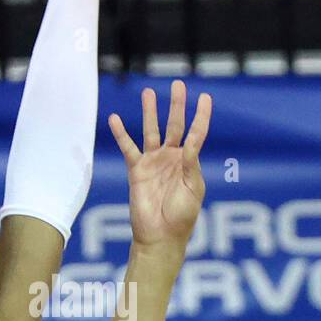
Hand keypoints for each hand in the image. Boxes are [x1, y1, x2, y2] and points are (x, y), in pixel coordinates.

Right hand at [109, 81, 210, 247]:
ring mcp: (153, 163)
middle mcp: (171, 158)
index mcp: (189, 162)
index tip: (205, 97)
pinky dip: (121, 134)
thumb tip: (191, 143)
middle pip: (174, 125)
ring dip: (150, 112)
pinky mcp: (136, 170)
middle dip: (176, 104)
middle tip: (178, 84)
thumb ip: (191, 165)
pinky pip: (128, 148)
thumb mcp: (193, 189)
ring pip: (151, 131)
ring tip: (148, 92)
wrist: (160, 236)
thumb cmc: (182, 216)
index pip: (197, 133)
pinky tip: (115, 119)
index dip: (201, 115)